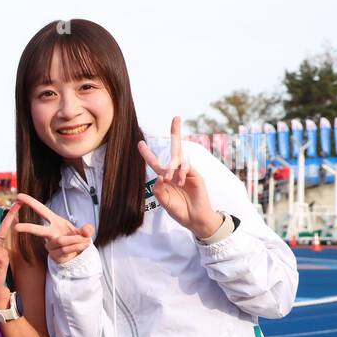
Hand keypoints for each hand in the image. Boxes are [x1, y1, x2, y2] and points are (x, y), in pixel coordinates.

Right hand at [13, 193, 94, 264]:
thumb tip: (86, 231)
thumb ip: (87, 229)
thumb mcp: (85, 231)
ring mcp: (51, 245)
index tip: (19, 196)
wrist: (78, 254)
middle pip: (38, 230)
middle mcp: (50, 233)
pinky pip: (66, 250)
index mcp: (54, 221)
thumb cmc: (77, 238)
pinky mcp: (54, 255)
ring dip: (75, 240)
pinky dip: (77, 246)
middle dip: (28, 228)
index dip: (31, 203)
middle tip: (16, 228)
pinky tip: (83, 245)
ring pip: (61, 241)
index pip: (41, 210)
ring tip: (85, 240)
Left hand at [139, 116, 221, 237]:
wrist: (195, 219)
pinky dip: (181, 173)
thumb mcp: (164, 202)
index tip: (140, 143)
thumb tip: (159, 176)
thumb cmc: (179, 210)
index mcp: (166, 178)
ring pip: (179, 160)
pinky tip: (180, 181)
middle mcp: (176, 172)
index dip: (148, 154)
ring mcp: (187, 172)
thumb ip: (159, 190)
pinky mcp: (196, 176)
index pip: (155, 163)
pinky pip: (187, 168)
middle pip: (175, 149)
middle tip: (176, 117)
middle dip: (176, 132)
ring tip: (169, 179)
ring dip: (172, 167)